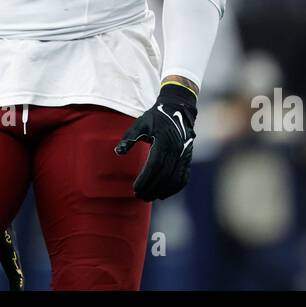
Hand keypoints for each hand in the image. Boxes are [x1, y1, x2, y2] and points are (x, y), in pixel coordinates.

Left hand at [115, 82, 196, 200]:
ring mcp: (184, 155)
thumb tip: (118, 152)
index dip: (145, 179)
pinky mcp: (188, 158)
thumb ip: (129, 138)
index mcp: (164, 141)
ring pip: (174, 179)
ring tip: (149, 197)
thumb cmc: (157, 117)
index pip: (155, 165)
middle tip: (140, 196)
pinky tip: (163, 194)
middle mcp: (176, 150)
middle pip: (164, 175)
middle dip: (152, 188)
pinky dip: (174, 188)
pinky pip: (183, 177)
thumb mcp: (141, 123)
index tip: (135, 188)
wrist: (179, 109)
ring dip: (162, 191)